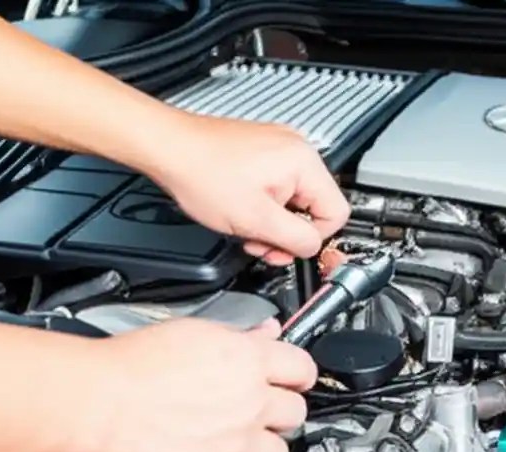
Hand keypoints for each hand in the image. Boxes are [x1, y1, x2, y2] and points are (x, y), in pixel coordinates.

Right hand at [73, 318, 315, 451]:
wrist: (95, 403)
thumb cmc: (130, 366)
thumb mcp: (191, 332)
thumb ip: (237, 337)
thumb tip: (263, 333)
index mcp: (247, 361)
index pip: (302, 368)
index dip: (298, 375)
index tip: (294, 381)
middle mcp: (249, 403)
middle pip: (295, 414)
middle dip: (279, 414)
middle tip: (259, 413)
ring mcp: (235, 444)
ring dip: (260, 451)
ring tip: (236, 444)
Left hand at [145, 113, 349, 264]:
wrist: (169, 148)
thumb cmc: (202, 174)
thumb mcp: (256, 220)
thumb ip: (295, 239)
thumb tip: (312, 247)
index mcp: (304, 163)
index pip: (336, 214)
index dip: (312, 239)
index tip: (285, 246)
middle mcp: (297, 150)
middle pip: (314, 208)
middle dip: (286, 233)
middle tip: (260, 241)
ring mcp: (279, 148)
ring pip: (293, 201)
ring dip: (272, 222)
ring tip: (246, 225)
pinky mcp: (262, 152)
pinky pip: (277, 188)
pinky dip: (262, 206)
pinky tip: (241, 209)